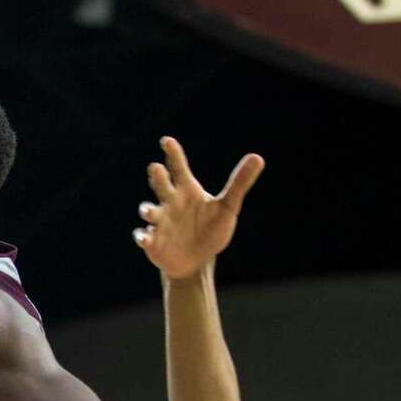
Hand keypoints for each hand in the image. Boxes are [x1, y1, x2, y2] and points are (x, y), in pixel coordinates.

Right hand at [133, 137, 263, 279]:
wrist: (197, 259)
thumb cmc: (210, 229)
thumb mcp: (227, 207)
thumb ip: (239, 183)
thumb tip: (258, 157)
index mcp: (186, 190)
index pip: (178, 167)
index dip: (172, 154)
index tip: (167, 141)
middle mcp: (170, 202)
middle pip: (161, 184)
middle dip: (157, 177)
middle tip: (156, 168)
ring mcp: (160, 221)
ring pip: (149, 210)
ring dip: (148, 209)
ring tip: (149, 211)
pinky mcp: (153, 241)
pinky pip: (144, 237)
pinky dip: (143, 236)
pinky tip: (145, 238)